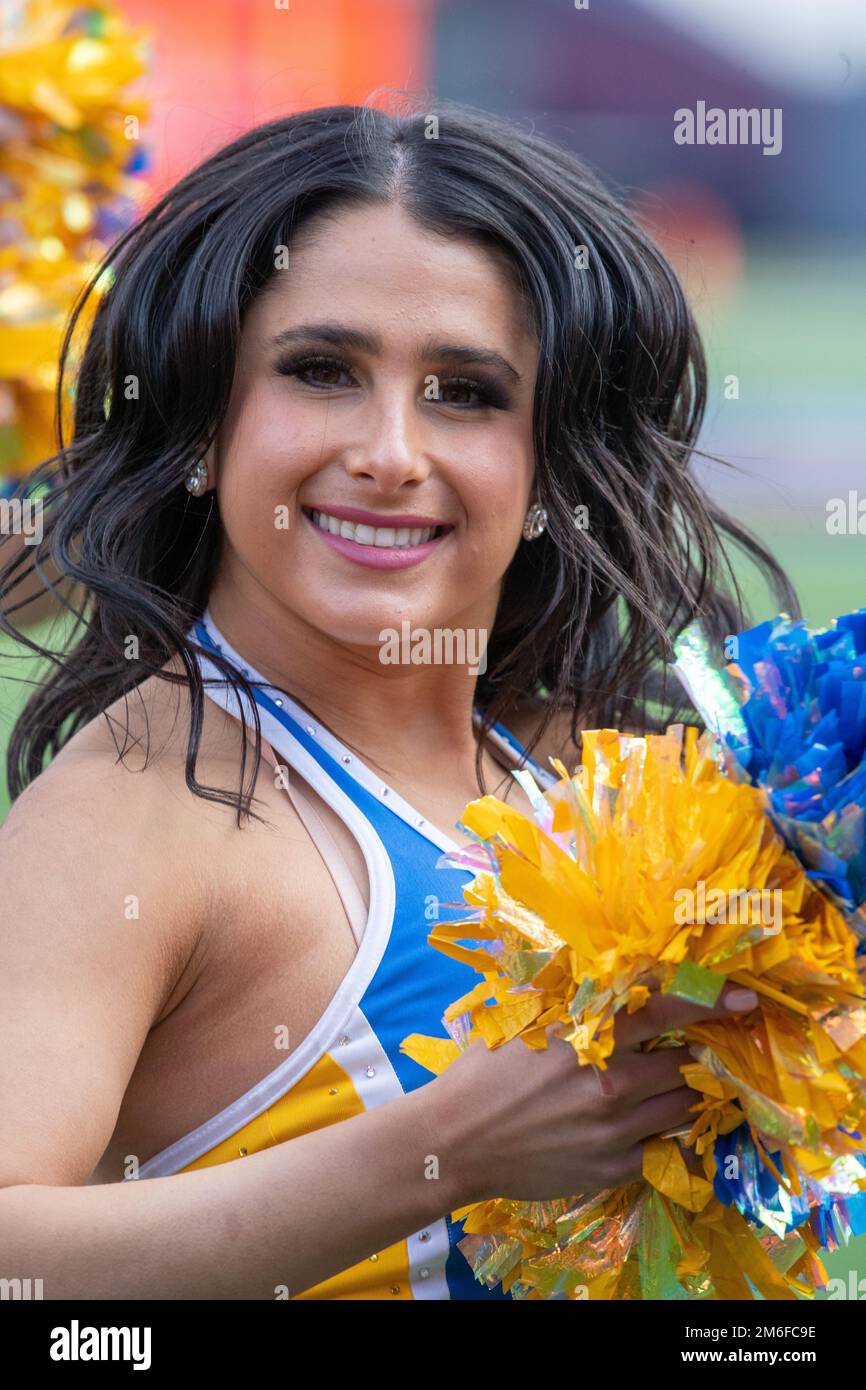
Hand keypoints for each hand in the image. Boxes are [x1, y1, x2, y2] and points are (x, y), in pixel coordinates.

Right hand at [429, 983, 757, 1202]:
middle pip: (684, 1065)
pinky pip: (660, 1149)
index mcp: (588, 1035)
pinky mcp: (611, 1167)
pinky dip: (660, 1134)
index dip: (711, 1002)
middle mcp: (609, 1081)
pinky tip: (643, 1125)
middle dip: (694, 1057)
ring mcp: (614, 1129)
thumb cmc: (485, 1072)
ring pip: (681, 1108)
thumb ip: (570, 996)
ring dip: (682, 1095)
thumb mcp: (524, 1018)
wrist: (455, 1140)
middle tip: (693, 1052)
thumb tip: (606, 967)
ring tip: (667, 1088)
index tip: (747, 999)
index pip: (665, 1010)